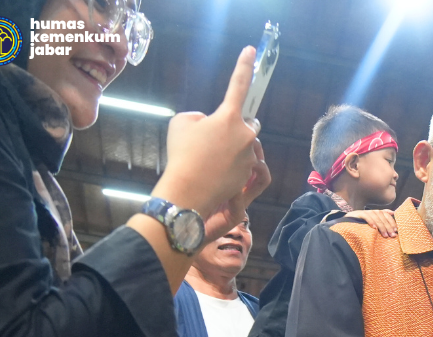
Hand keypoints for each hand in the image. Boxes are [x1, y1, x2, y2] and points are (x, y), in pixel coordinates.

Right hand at [152, 47, 271, 237]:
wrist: (189, 190)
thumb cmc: (182, 154)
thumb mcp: (181, 124)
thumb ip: (200, 117)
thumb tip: (209, 123)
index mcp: (229, 117)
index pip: (238, 85)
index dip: (244, 66)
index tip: (251, 50)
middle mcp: (245, 134)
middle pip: (249, 123)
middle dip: (238, 126)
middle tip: (217, 137)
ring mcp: (249, 156)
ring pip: (245, 145)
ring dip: (233, 147)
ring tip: (211, 159)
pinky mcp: (249, 174)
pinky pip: (243, 164)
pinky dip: (232, 165)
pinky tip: (215, 173)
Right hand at [345, 209, 396, 237]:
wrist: (349, 220)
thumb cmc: (363, 223)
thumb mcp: (374, 222)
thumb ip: (382, 218)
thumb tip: (393, 213)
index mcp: (377, 213)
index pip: (387, 215)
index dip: (392, 222)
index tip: (396, 231)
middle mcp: (373, 211)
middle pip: (383, 217)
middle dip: (388, 227)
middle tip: (392, 235)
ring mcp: (366, 212)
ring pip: (376, 218)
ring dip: (381, 227)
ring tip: (385, 235)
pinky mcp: (359, 214)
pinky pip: (366, 217)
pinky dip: (371, 222)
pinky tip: (374, 228)